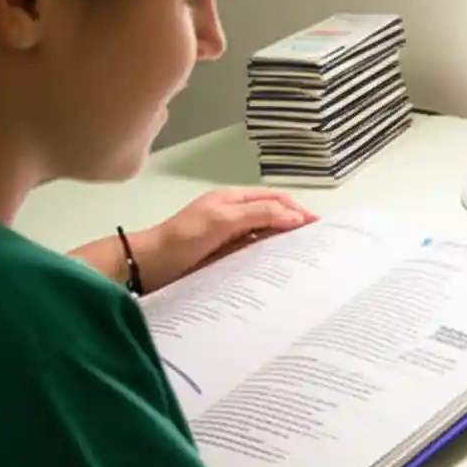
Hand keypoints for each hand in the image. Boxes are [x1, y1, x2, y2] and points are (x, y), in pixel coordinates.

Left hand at [136, 187, 317, 290]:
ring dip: (284, 242)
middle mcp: (234, 215)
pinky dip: (269, 257)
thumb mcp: (222, 220)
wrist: (148, 267)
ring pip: (265, 235)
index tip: (319, 224)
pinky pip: (254, 253)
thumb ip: (259, 214)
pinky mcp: (224, 256)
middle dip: (295, 224)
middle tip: (317, 242)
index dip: (297, 209)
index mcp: (233, 199)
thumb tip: (295, 216)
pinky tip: (279, 268)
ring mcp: (229, 236)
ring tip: (304, 256)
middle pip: (273, 215)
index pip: (275, 199)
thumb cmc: (182, 239)